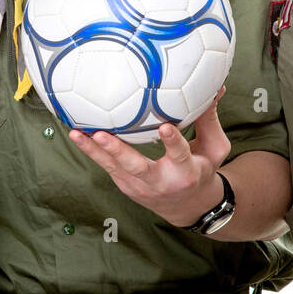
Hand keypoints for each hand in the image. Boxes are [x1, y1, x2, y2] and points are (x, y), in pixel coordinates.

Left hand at [69, 89, 230, 226]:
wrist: (187, 207)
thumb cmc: (202, 170)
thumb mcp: (214, 149)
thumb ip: (209, 119)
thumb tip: (215, 86)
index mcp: (186, 172)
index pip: (180, 155)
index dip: (172, 143)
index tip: (165, 127)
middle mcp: (160, 182)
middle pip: (137, 167)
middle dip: (118, 151)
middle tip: (101, 134)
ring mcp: (139, 187)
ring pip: (114, 168)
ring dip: (94, 151)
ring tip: (76, 133)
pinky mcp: (125, 185)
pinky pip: (106, 167)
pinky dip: (91, 152)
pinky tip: (77, 134)